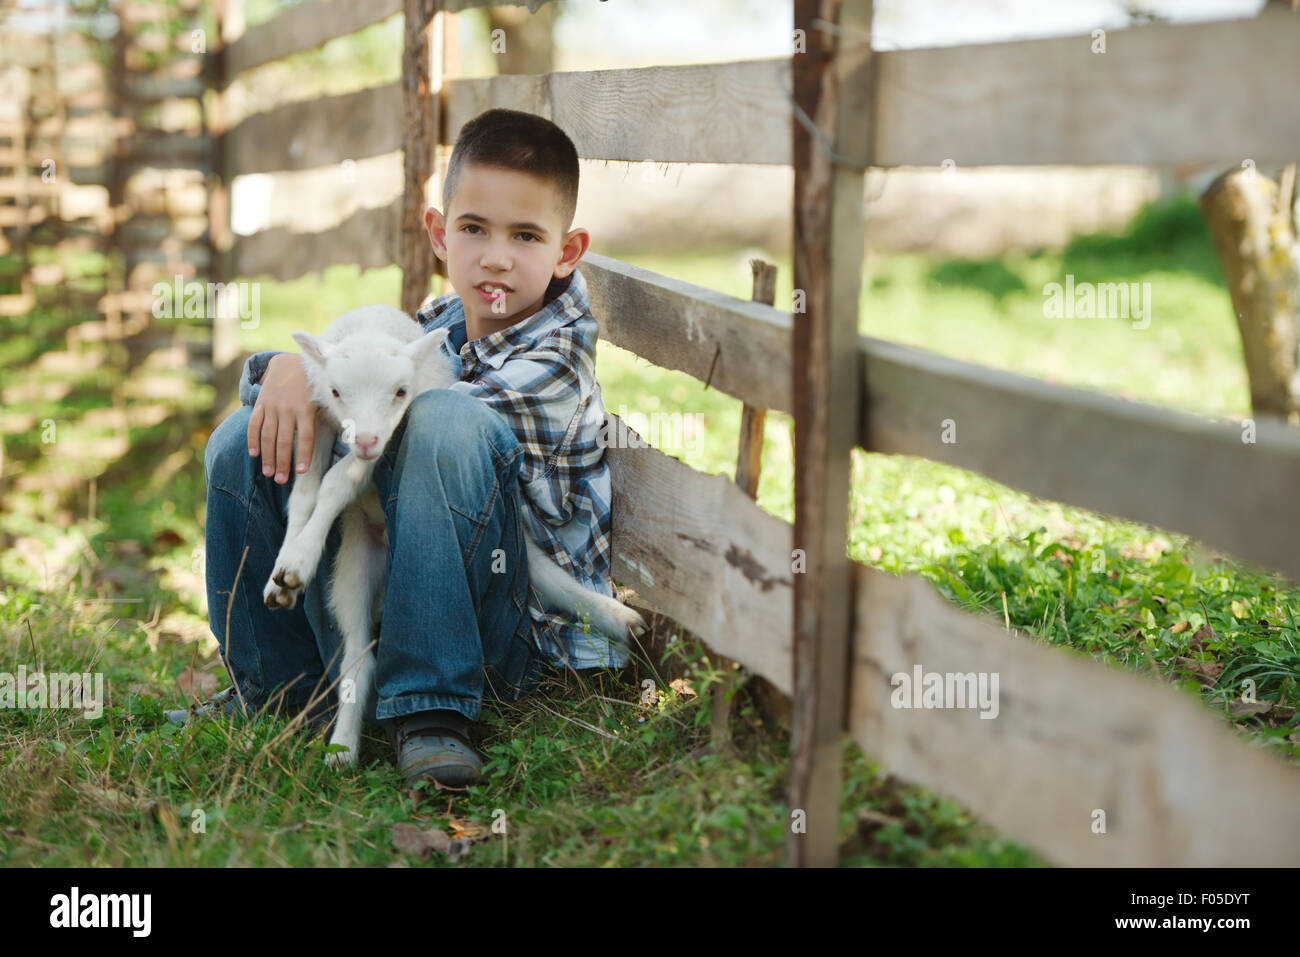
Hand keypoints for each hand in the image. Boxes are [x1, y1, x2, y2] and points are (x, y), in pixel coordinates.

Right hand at [247, 353, 316, 483]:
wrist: (288, 363)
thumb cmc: (311, 386)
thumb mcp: (321, 398)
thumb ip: (327, 417)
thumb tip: (347, 435)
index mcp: (305, 409)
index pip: (305, 437)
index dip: (303, 455)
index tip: (302, 472)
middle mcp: (287, 409)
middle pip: (284, 441)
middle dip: (282, 462)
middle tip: (281, 480)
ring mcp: (272, 406)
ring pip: (268, 436)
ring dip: (267, 456)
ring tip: (268, 473)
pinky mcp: (261, 404)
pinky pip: (254, 424)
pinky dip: (252, 439)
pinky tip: (254, 454)